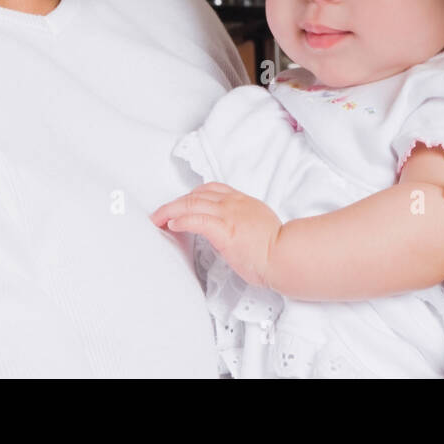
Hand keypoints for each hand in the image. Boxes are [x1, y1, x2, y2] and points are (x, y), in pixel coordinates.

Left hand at [151, 184, 282, 288]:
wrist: (286, 254)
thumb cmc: (276, 248)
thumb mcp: (259, 226)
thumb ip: (243, 223)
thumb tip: (232, 231)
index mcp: (243, 202)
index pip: (211, 190)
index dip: (191, 196)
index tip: (180, 206)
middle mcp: (234, 203)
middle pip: (196, 195)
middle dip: (174, 203)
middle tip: (160, 215)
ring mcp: (229, 215)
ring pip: (191, 203)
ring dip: (169, 211)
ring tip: (157, 220)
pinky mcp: (224, 230)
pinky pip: (197, 219)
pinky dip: (181, 220)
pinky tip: (172, 225)